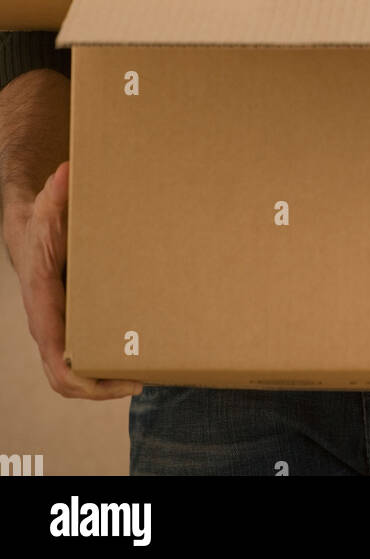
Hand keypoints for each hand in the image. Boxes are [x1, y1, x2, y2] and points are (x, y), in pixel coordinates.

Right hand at [4, 161, 143, 399]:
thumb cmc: (42, 224)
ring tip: (148, 372)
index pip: (56, 360)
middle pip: (69, 379)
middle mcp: (51, 326)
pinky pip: (89, 354)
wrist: (32, 231)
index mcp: (43, 308)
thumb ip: (56, 193)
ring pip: (79, 372)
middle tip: (142, 379)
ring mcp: (62, 328)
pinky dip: (109, 361)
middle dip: (102, 387)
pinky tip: (141, 351)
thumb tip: (68, 170)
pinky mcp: (76, 322)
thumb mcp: (47, 207)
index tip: (113, 380)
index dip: (83, 378)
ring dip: (109, 379)